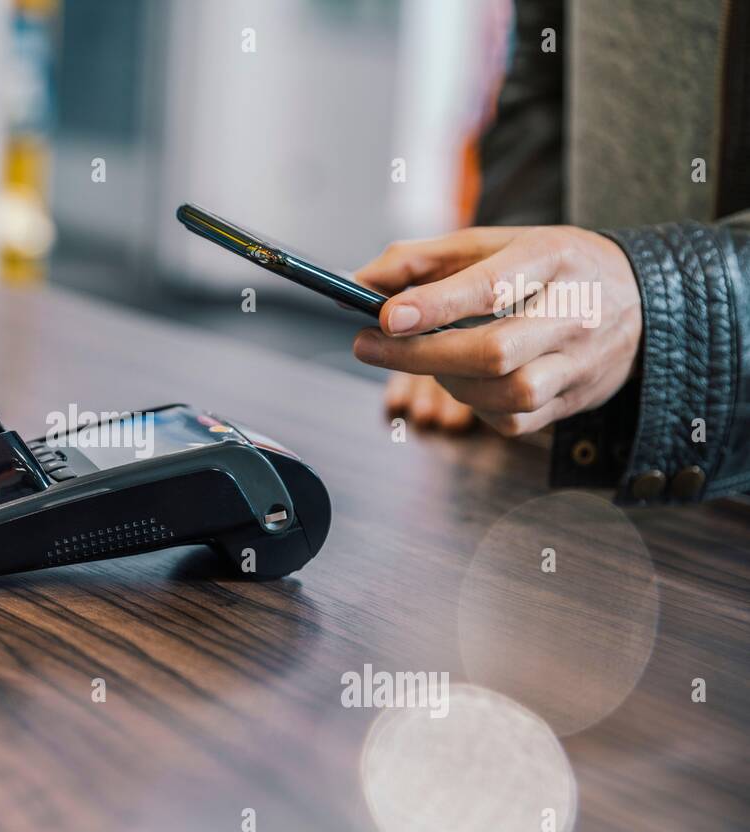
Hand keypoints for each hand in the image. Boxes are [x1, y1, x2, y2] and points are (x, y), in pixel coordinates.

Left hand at [351, 226, 642, 436]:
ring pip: (508, 393)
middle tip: (367, 346)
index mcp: (554, 259)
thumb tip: (357, 282)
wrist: (641, 299)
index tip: (385, 316)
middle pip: (494, 351)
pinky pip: (516, 421)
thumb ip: (422, 259)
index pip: (493, 286)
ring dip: (449, 383)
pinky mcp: (578, 399)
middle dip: (421, 355)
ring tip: (424, 360)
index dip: (435, 305)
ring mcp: (581, 361)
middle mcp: (575, 312)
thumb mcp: (494, 244)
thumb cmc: (548, 268)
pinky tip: (463, 383)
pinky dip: (477, 408)